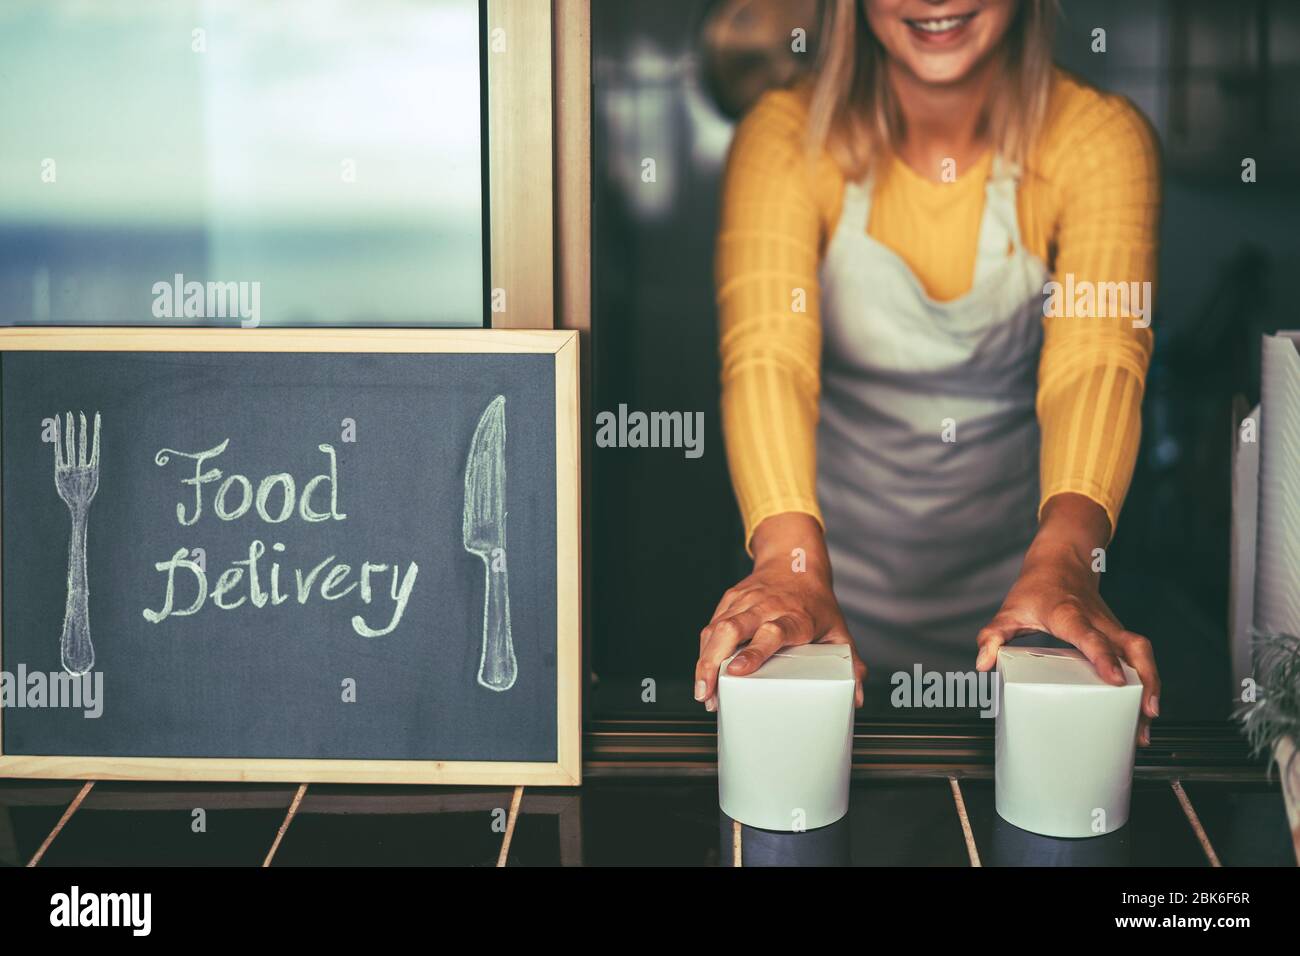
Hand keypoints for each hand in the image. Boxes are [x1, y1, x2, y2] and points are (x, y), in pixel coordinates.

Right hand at [695, 513, 866, 710]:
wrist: (794, 561)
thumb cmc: (815, 603)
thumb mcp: (838, 630)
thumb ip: (849, 663)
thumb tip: (856, 698)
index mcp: (795, 616)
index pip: (771, 632)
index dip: (753, 652)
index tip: (738, 671)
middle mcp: (766, 606)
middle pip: (732, 630)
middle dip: (714, 662)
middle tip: (708, 692)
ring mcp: (745, 601)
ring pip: (716, 629)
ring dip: (704, 661)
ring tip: (703, 691)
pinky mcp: (729, 600)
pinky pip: (710, 627)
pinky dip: (704, 651)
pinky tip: (704, 673)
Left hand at [974, 494, 1160, 744]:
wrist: (1063, 560)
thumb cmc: (1036, 588)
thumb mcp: (1009, 610)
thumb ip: (993, 635)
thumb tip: (983, 664)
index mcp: (1069, 614)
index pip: (1090, 636)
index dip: (1103, 656)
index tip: (1116, 681)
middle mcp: (1099, 621)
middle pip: (1132, 648)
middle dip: (1143, 681)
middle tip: (1144, 715)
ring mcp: (1113, 628)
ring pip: (1142, 654)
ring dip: (1151, 686)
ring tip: (1146, 722)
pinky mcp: (1120, 635)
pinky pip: (1140, 657)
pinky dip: (1147, 681)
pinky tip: (1143, 708)